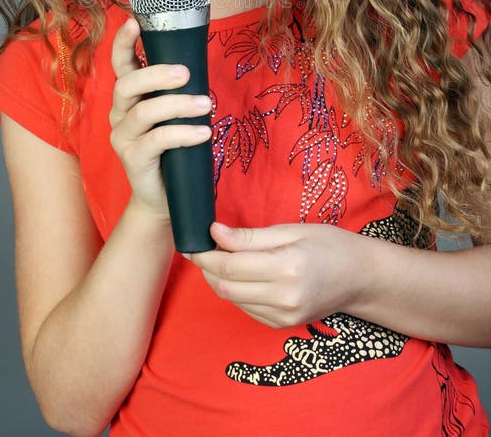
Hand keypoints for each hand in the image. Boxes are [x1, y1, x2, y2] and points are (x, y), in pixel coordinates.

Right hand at [109, 17, 212, 220]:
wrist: (164, 198)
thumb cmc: (172, 149)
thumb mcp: (173, 115)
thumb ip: (176, 91)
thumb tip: (197, 63)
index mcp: (128, 98)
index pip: (120, 65)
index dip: (123, 42)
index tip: (134, 22)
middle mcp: (119, 114)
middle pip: (127, 85)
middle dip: (156, 74)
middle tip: (185, 73)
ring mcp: (122, 137)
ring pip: (144, 113)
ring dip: (178, 105)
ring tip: (206, 105)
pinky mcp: (133, 159)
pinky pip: (157, 140)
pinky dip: (183, 133)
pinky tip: (203, 133)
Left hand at [189, 221, 370, 327]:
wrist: (362, 278)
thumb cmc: (329, 245)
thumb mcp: (291, 230)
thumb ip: (250, 236)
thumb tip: (214, 232)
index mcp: (286, 267)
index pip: (230, 266)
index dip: (205, 254)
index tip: (193, 241)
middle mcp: (284, 297)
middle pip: (225, 286)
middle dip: (206, 267)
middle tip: (203, 248)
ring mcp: (284, 316)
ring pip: (232, 299)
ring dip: (219, 279)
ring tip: (222, 258)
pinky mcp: (283, 325)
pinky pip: (246, 308)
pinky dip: (236, 291)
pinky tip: (242, 275)